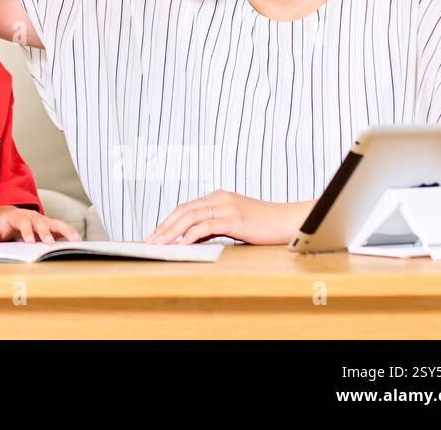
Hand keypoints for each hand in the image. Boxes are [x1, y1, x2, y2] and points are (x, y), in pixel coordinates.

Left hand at [0, 205, 82, 243]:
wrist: (9, 218)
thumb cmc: (2, 225)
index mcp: (18, 216)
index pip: (22, 222)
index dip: (26, 231)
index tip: (30, 241)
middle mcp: (32, 216)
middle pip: (40, 222)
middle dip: (45, 231)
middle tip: (49, 242)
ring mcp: (43, 220)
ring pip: (55, 223)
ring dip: (65, 230)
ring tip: (75, 239)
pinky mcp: (50, 226)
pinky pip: (62, 228)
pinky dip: (70, 233)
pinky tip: (79, 240)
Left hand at [143, 190, 314, 244]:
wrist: (290, 221)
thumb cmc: (264, 225)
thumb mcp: (235, 223)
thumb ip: (214, 227)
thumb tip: (191, 238)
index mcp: (218, 197)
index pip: (185, 208)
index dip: (167, 221)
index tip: (155, 234)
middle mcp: (219, 198)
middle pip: (183, 210)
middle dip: (164, 226)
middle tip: (150, 241)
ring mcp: (227, 207)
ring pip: (191, 216)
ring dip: (172, 231)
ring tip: (160, 243)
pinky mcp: (236, 219)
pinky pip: (208, 226)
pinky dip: (192, 234)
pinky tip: (182, 243)